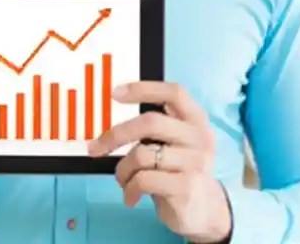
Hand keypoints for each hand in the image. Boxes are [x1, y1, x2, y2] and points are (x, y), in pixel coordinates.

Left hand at [87, 82, 231, 242]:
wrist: (204, 211)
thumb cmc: (178, 171)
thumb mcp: (175, 143)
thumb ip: (156, 127)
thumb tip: (114, 115)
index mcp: (196, 121)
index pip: (174, 92)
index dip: (144, 89)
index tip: (115, 93)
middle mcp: (199, 138)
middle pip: (150, 122)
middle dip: (116, 135)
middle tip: (95, 148)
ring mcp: (195, 163)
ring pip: (141, 155)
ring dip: (122, 170)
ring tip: (124, 180)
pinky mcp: (186, 187)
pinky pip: (143, 180)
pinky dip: (129, 189)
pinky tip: (131, 196)